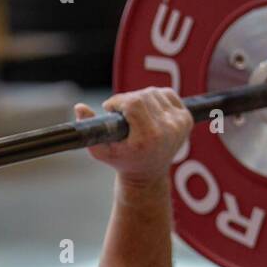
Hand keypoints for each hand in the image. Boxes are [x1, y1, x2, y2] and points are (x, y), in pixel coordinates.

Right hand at [77, 88, 192, 186]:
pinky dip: (156, 98)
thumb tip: (79, 107)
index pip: (134, 102)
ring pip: (155, 92)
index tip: (111, 108)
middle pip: (144, 95)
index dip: (119, 101)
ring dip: (141, 99)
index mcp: (148, 138)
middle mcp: (167, 130)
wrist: (148, 174)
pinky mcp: (186, 119)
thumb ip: (89, 129)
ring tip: (134, 115)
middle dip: (128, 100)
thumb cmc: (122, 161)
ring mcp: (179, 124)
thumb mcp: (100, 150)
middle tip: (121, 114)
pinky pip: (168, 94)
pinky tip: (149, 113)